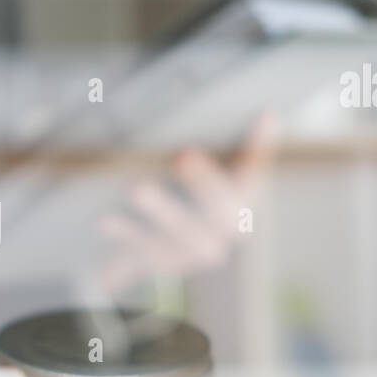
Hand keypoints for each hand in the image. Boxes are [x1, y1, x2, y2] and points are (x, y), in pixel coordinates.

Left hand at [96, 112, 275, 291]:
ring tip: (136, 188)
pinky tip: (105, 219)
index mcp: (241, 204)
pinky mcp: (162, 262)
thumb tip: (270, 114)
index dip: (256, 151)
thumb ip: (243, 153)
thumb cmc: (198, 200)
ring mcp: (192, 251)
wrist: (166, 253)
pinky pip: (143, 248)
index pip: (251, 176)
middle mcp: (223, 232)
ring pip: (179, 232)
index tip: (259, 118)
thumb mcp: (219, 177)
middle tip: (183, 156)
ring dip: (159, 209)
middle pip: (219, 210)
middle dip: (202, 182)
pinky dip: (126, 232)